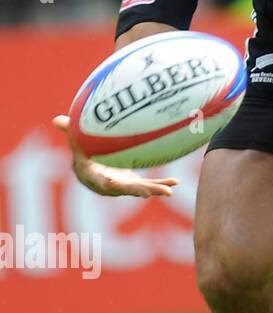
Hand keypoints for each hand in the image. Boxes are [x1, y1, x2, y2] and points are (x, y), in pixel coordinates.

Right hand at [52, 116, 177, 197]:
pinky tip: (175, 183)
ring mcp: (122, 186)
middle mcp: (107, 185)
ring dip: (153, 189)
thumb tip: (56, 120)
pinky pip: (148, 184)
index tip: (112, 182)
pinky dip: (161, 183)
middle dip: (134, 191)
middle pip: (122, 189)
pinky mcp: (133, 184)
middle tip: (148, 193)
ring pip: (138, 189)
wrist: (92, 166)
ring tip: (169, 190)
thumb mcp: (77, 141)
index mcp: (91, 175)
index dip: (104, 182)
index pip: (97, 180)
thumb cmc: (83, 150)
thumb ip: (70, 131)